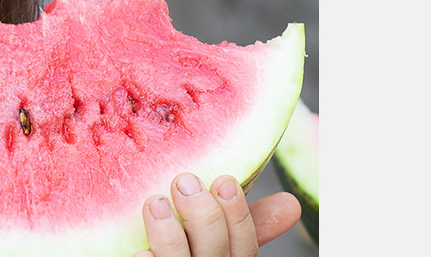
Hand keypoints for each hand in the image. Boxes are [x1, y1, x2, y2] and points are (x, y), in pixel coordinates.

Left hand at [135, 173, 300, 256]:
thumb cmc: (191, 251)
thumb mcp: (220, 241)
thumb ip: (242, 223)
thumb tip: (289, 203)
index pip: (245, 245)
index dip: (237, 215)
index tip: (225, 180)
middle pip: (216, 254)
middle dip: (203, 217)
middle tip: (184, 181)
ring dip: (171, 234)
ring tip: (156, 203)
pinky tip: (141, 251)